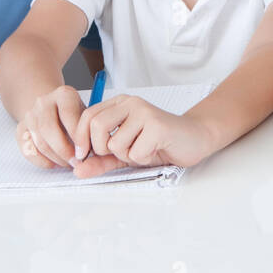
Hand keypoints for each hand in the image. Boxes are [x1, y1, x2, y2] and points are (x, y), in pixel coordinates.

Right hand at [15, 85, 84, 168]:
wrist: (52, 108)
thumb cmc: (74, 115)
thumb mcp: (85, 114)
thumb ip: (89, 129)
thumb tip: (94, 151)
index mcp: (64, 95)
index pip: (68, 115)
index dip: (78, 137)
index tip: (85, 152)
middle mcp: (44, 102)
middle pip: (49, 130)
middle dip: (64, 151)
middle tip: (76, 162)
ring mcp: (30, 115)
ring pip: (40, 142)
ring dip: (56, 158)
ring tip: (68, 163)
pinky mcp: (21, 129)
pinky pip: (29, 151)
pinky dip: (43, 162)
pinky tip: (55, 163)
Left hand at [71, 95, 213, 175]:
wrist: (195, 139)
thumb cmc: (159, 144)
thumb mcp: (125, 153)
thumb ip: (101, 160)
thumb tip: (78, 169)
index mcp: (119, 104)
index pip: (86, 117)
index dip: (80, 140)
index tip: (83, 156)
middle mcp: (130, 103)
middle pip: (96, 126)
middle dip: (101, 149)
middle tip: (118, 154)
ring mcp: (144, 112)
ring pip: (115, 143)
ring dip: (127, 156)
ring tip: (143, 149)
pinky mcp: (157, 125)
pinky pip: (135, 152)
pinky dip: (143, 158)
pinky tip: (156, 150)